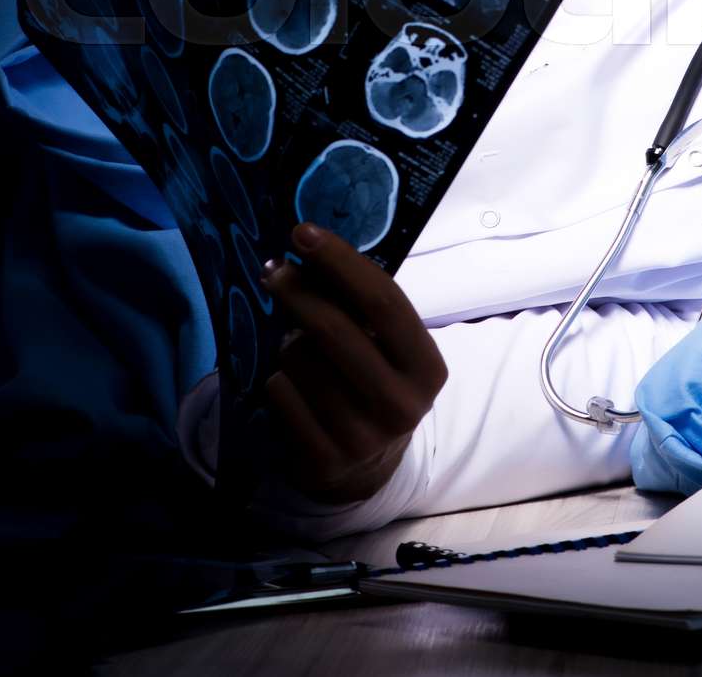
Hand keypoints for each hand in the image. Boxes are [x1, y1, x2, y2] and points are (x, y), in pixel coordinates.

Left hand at [259, 222, 446, 505]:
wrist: (368, 468)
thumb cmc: (375, 384)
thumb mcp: (388, 349)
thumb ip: (363, 309)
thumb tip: (310, 251)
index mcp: (427, 368)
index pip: (384, 301)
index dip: (341, 263)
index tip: (304, 232)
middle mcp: (401, 405)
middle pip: (336, 330)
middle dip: (299, 291)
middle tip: (274, 269)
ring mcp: (361, 438)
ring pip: (299, 361)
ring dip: (290, 347)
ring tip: (303, 357)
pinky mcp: (322, 461)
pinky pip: (280, 393)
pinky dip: (279, 382)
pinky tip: (294, 389)